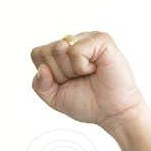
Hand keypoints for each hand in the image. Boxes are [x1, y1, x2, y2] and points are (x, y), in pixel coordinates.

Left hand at [28, 30, 146, 130]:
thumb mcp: (55, 98)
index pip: (37, 54)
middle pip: (46, 51)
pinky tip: (95, 69)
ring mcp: (87, 38)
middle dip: (59, 74)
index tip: (66, 82)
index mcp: (61, 51)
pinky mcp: (101, 39)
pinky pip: (75, 50)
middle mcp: (73, 41)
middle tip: (79, 79)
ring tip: (88, 74)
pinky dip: (82, 67)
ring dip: (71, 71)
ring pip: (59, 49)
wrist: (113, 113)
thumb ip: (40, 85)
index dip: (48, 74)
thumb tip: (42, 69)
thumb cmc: (88, 103)